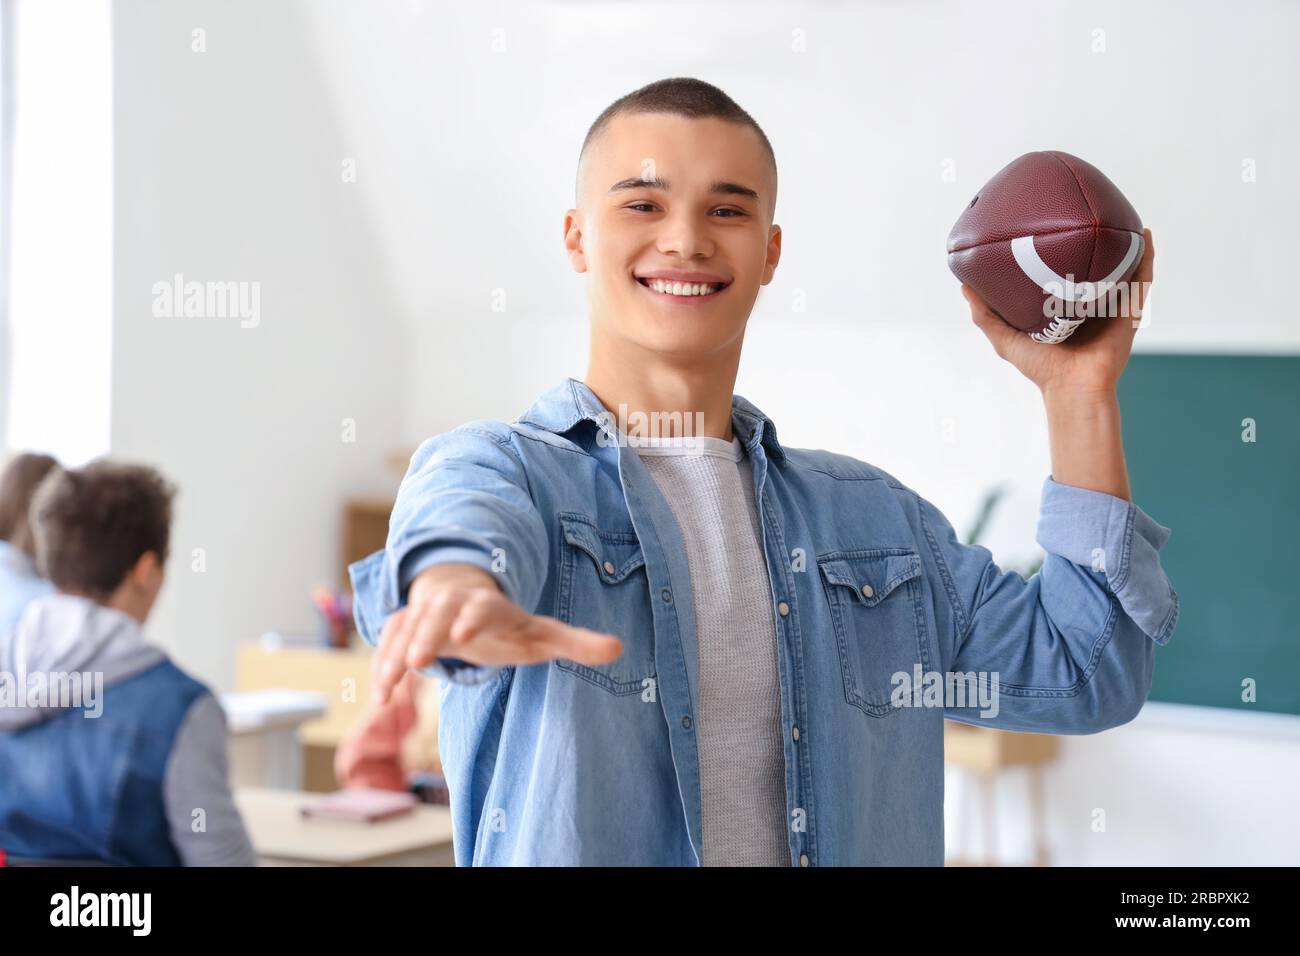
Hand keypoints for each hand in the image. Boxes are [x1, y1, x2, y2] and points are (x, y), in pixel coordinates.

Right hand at [371, 563, 623, 702]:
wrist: (463, 598)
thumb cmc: (507, 624)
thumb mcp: (541, 633)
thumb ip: (576, 642)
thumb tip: (619, 649)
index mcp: (489, 603)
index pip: (482, 605)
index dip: (473, 617)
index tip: (462, 635)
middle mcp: (452, 602)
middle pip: (436, 613)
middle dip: (426, 634)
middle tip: (418, 662)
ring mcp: (424, 613)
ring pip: (406, 628)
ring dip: (396, 655)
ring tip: (389, 688)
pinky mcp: (404, 629)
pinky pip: (389, 644)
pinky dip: (383, 667)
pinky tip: (380, 697)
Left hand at [963, 227, 1154, 397]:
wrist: (1073, 386)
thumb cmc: (1040, 367)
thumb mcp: (1005, 337)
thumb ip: (985, 314)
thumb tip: (964, 286)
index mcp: (1062, 309)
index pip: (1061, 275)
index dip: (1057, 253)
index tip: (1050, 227)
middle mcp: (1087, 304)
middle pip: (1091, 266)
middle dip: (1091, 242)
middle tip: (1085, 212)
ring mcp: (1111, 305)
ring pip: (1120, 267)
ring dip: (1122, 243)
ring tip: (1118, 216)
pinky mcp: (1130, 310)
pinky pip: (1142, 278)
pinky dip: (1146, 255)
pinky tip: (1145, 234)